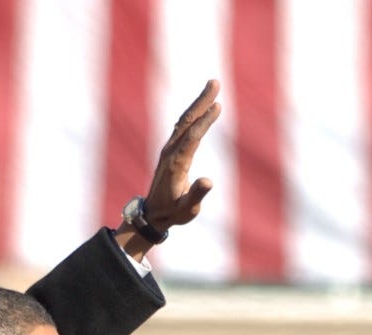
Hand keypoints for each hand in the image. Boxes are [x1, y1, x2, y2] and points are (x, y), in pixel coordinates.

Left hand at [130, 79, 221, 249]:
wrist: (153, 214)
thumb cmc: (173, 213)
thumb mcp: (187, 209)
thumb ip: (196, 194)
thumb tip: (208, 180)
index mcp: (177, 163)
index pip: (193, 137)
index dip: (205, 121)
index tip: (218, 105)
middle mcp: (171, 151)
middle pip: (187, 121)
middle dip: (201, 101)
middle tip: (215, 82)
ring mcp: (170, 149)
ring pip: (185, 120)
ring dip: (198, 102)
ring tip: (213, 87)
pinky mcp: (171, 149)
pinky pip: (183, 126)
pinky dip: (194, 113)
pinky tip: (202, 106)